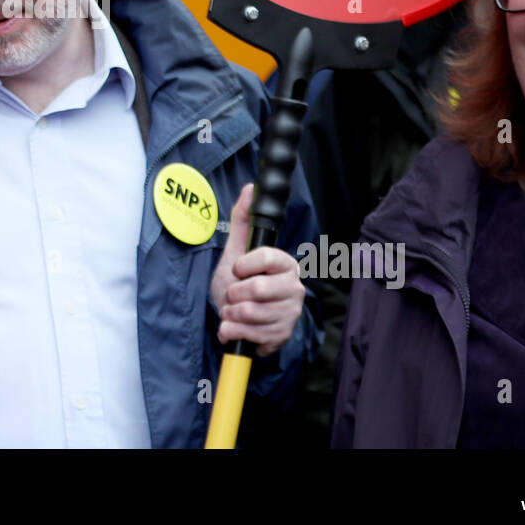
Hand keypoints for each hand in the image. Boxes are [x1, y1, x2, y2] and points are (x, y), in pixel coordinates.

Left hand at [210, 183, 305, 356]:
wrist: (238, 319)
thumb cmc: (239, 283)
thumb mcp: (236, 251)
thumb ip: (243, 219)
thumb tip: (250, 188)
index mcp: (285, 264)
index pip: (266, 257)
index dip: (243, 265)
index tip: (236, 269)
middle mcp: (294, 288)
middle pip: (256, 289)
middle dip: (232, 294)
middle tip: (232, 294)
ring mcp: (290, 313)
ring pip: (250, 313)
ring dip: (230, 313)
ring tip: (232, 310)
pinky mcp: (282, 336)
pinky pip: (250, 334)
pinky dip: (233, 331)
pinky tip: (236, 327)